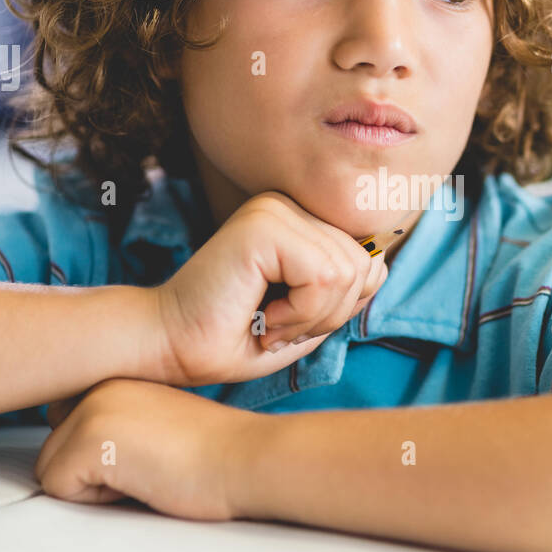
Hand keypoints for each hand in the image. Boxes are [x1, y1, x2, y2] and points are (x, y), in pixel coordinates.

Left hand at [38, 378, 256, 519]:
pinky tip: (143, 479)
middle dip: (91, 471)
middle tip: (148, 463)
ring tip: (147, 470)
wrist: (247, 457)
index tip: (142, 453)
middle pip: (53, 448)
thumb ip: (119, 424)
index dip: (98, 454)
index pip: (66, 424)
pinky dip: (97, 499)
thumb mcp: (160, 422)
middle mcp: (100, 385)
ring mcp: (91, 408)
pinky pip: (59, 488)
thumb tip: (84, 454)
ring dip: (93, 485)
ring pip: (51, 469)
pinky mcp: (89, 438)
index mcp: (118, 377)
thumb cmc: (218, 452)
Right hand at [154, 191, 390, 387]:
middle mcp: (287, 205)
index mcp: (297, 220)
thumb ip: (344, 289)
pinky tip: (263, 317)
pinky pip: (324, 276)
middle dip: (330, 315)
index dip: (342, 308)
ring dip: (312, 317)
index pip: (367, 260)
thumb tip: (383, 263)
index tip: (290, 322)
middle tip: (277, 327)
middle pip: (363, 265)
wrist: (168, 347)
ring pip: (348, 272)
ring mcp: (274, 209)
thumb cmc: (232, 339)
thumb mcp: (306, 318)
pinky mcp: (263, 226)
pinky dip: (301, 313)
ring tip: (268, 323)